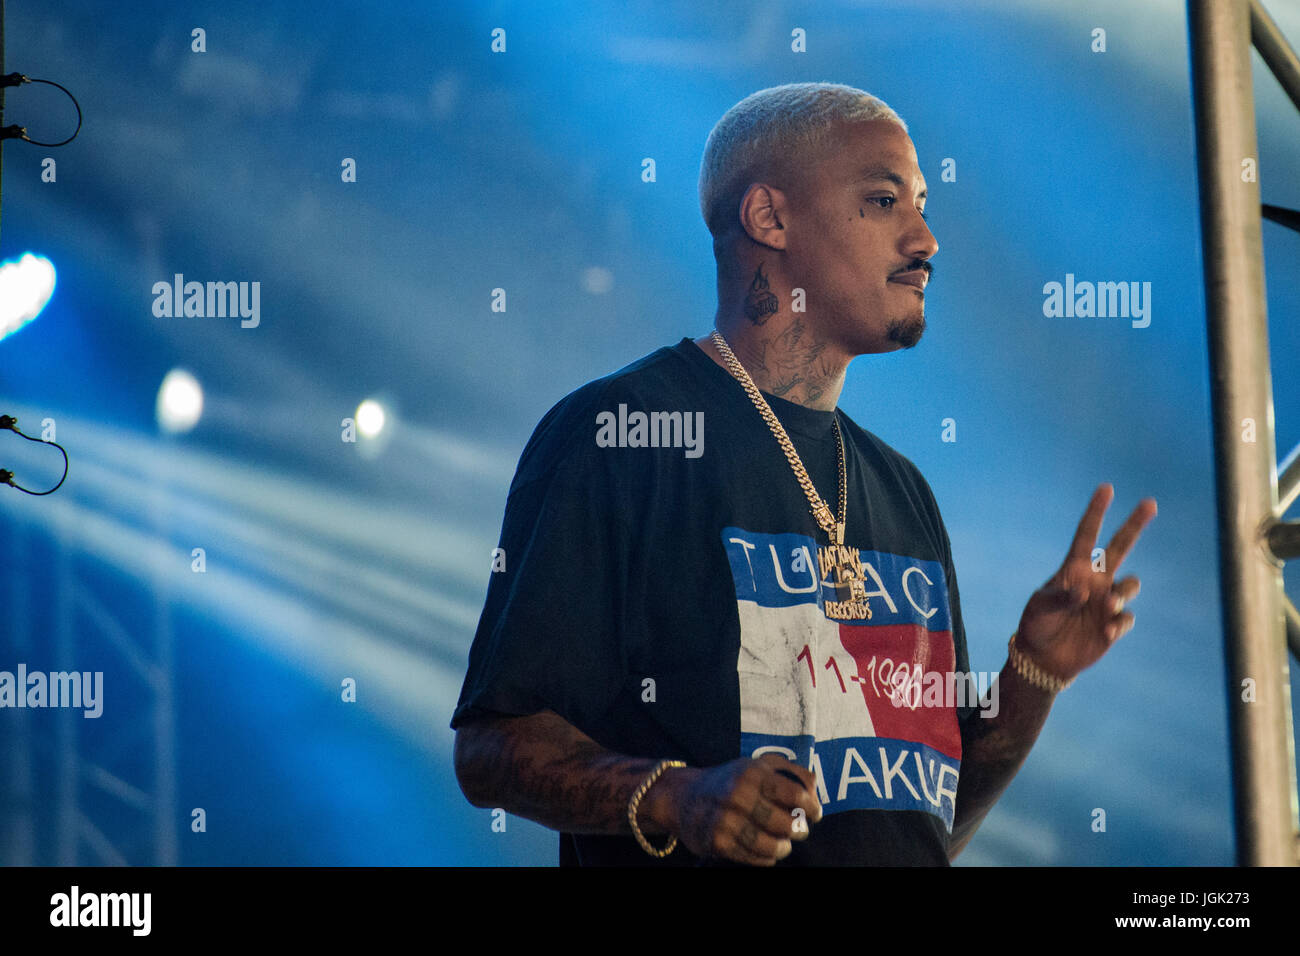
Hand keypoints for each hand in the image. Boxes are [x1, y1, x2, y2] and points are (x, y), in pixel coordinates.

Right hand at [669, 753, 822, 865]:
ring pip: (771, 845)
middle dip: (799, 830)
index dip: (811, 808)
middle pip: (786, 824)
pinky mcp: (718, 842)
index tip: (814, 814)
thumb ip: (790, 772)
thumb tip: (814, 789)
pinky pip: (755, 858)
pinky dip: (766, 857)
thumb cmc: (731, 781)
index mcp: (751, 773)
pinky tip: (766, 850)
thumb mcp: (758, 765)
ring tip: (784, 844)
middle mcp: (737, 795)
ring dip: (783, 847)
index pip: (795, 795)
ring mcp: (726, 820)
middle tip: (799, 830)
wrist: (684, 797)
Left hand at [1016, 483, 1156, 683]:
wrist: (1045, 657)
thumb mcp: (1041, 607)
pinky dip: (1117, 622)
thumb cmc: (1038, 624)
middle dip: (1135, 525)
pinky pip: (1126, 617)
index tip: (1106, 488)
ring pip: (1130, 584)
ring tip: (1108, 605)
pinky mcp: (1113, 624)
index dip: (1096, 512)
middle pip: (1120, 547)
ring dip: (1122, 593)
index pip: (1087, 535)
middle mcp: (1095, 580)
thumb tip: (1084, 590)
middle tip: (1150, 502)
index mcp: (1074, 569)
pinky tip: (1104, 632)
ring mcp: (1106, 600)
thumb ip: (1061, 597)